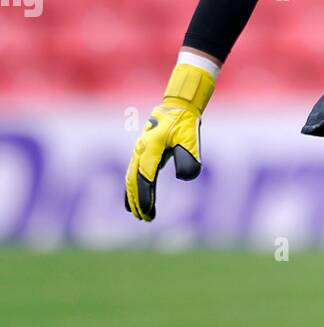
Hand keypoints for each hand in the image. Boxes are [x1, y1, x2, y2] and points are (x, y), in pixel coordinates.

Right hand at [124, 63, 214, 220]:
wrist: (177, 107)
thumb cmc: (184, 123)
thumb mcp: (190, 138)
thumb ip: (188, 157)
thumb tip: (185, 177)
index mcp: (150, 148)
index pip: (145, 178)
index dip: (145, 197)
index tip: (147, 213)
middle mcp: (140, 150)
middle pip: (134, 181)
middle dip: (137, 201)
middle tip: (143, 219)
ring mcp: (139, 151)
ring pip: (131, 177)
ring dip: (133, 196)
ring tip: (137, 214)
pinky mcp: (142, 152)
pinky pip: (133, 173)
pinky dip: (132, 187)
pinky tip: (133, 199)